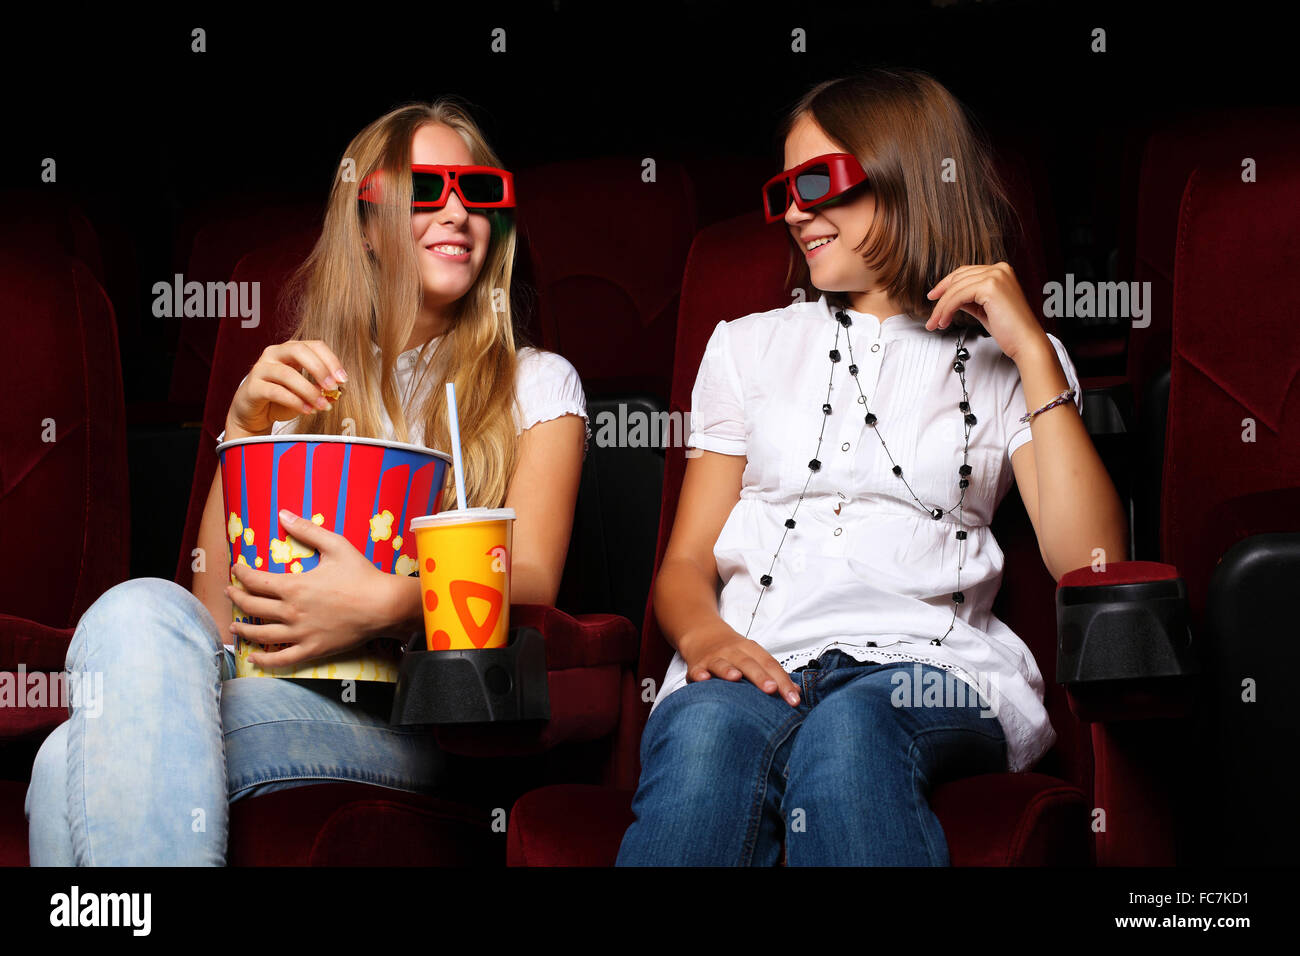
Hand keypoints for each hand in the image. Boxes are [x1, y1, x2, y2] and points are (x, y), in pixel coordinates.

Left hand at [225, 509, 400, 668]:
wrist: (384, 605)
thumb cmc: (361, 574)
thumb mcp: (336, 545)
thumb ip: (307, 530)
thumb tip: (283, 514)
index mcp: (294, 587)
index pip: (256, 581)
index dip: (242, 573)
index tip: (237, 569)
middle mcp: (291, 612)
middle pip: (253, 607)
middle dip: (237, 597)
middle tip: (230, 592)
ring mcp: (301, 634)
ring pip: (262, 634)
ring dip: (244, 628)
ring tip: (235, 625)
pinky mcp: (313, 649)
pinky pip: (282, 659)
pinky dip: (264, 661)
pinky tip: (253, 658)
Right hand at [226, 339, 347, 436]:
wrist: (254, 414)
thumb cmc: (281, 399)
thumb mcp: (305, 392)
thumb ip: (320, 388)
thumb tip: (337, 390)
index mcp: (291, 350)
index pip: (314, 345)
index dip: (331, 360)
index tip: (343, 379)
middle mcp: (274, 354)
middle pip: (299, 351)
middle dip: (319, 369)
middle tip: (332, 387)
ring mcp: (261, 369)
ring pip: (287, 374)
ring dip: (309, 391)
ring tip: (322, 405)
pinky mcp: (253, 387)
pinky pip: (276, 392)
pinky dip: (295, 402)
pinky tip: (307, 410)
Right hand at [679, 622, 801, 705]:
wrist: (703, 634)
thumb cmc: (734, 651)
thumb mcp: (755, 657)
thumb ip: (774, 675)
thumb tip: (797, 694)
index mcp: (751, 650)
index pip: (770, 664)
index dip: (783, 681)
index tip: (794, 699)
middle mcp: (734, 652)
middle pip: (749, 663)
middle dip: (760, 677)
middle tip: (772, 690)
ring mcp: (714, 658)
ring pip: (722, 663)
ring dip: (728, 670)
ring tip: (736, 678)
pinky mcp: (697, 665)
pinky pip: (697, 670)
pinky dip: (700, 674)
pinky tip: (703, 679)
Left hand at [923, 262, 1047, 364]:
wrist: (1026, 343)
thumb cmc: (1009, 330)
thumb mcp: (984, 309)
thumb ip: (969, 300)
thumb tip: (950, 299)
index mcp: (1001, 271)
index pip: (965, 272)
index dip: (946, 284)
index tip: (933, 297)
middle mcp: (999, 269)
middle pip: (958, 278)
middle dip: (941, 298)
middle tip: (931, 316)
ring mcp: (996, 275)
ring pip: (956, 289)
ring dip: (941, 308)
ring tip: (936, 324)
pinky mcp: (990, 286)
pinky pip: (958, 297)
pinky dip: (946, 310)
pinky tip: (944, 321)